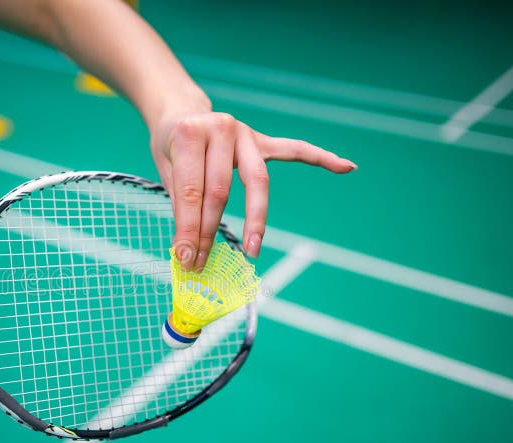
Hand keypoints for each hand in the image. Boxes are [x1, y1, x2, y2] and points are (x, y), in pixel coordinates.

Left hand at [150, 109, 356, 271]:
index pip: (191, 191)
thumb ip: (180, 205)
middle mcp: (220, 128)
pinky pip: (293, 150)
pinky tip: (346, 167)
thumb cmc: (171, 146)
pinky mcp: (261, 140)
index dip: (188, 228)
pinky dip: (320, 157)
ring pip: (256, 182)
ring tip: (253, 249)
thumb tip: (188, 252)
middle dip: (210, 231)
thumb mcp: (165, 171)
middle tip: (203, 264)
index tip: (186, 259)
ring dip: (255, 219)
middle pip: (221, 190)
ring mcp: (245, 133)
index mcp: (189, 134)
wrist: (179, 109)